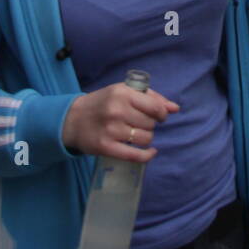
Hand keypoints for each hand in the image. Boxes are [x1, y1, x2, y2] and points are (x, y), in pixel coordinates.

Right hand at [62, 82, 179, 161]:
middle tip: (140, 124)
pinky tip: (150, 152)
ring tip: (137, 134)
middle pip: (151, 124)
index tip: (158, 116)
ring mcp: (111, 130)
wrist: (72, 119)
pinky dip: (147, 156)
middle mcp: (117, 110)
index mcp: (122, 93)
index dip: (161, 114)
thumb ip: (151, 97)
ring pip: (145, 139)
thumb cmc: (103, 103)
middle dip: (150, 125)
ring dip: (146, 138)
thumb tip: (175, 108)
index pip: (155, 107)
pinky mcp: (106, 147)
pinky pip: (135, 156)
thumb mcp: (124, 92)